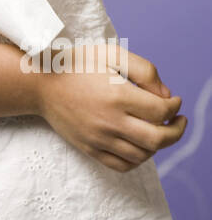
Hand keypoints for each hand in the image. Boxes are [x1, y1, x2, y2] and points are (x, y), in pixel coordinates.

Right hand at [36, 42, 186, 172]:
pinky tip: (140, 145)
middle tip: (179, 121)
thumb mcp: (111, 54)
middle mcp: (109, 121)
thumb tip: (166, 97)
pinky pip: (122, 165)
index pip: (161, 111)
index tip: (175, 101)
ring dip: (159, 145)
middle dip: (177, 131)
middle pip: (158, 139)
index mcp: (117, 95)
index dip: (175, 107)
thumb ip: (145, 71)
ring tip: (158, 130)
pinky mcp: (90, 149)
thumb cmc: (77, 65)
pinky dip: (138, 159)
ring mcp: (99, 138)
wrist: (40, 84)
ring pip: (142, 155)